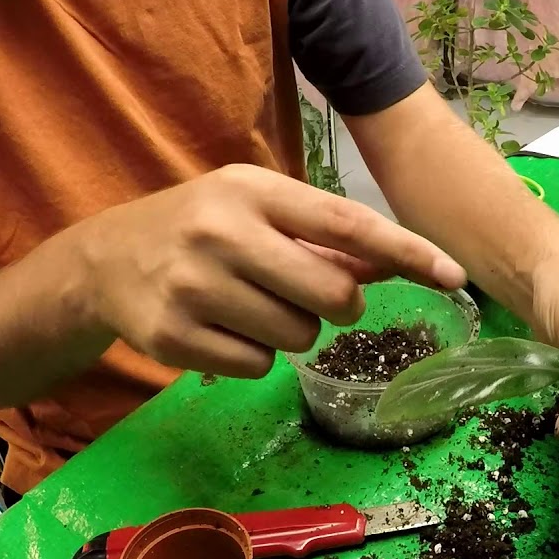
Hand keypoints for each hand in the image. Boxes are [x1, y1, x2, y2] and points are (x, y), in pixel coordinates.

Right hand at [68, 164, 466, 376]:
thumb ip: (327, 237)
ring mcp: (193, 288)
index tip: (454, 275)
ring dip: (294, 331)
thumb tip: (397, 260)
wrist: (104, 260)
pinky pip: (259, 366)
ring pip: (300, 338)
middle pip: (334, 296)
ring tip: (252, 304)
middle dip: (340, 306)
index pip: (347, 224)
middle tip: (311, 295)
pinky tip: (224, 328)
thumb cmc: (203, 228)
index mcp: (252, 191)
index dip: (406, 251)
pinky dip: (255, 356)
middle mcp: (221, 234)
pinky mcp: (174, 338)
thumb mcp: (260, 211)